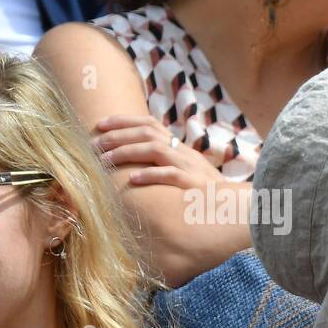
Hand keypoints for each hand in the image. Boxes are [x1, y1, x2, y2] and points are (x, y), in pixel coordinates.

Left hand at [93, 115, 225, 189]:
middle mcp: (182, 151)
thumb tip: (130, 161)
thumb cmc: (203, 191)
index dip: (123, 121)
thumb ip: (161, 161)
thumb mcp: (182, 170)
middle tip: (93, 144)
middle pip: (147, 133)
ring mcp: (188, 166)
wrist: (234, 206)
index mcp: (177, 146)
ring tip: (103, 161)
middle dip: (118, 136)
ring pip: (155, 149)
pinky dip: (150, 175)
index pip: (148, 123)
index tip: (99, 124)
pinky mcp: (193, 184)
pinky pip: (170, 175)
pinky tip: (132, 179)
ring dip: (126, 153)